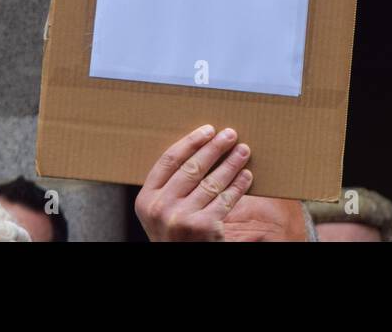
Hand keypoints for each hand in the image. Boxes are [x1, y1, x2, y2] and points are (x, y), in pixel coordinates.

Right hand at [134, 124, 252, 241]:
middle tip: (230, 134)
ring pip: (212, 181)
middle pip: (192, 167)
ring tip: (243, 150)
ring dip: (231, 163)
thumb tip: (200, 148)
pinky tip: (246, 175)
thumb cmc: (174, 233)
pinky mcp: (204, 227)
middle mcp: (160, 208)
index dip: (190, 142)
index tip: (208, 130)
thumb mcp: (159, 211)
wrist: (179, 261)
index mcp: (145, 199)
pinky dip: (238, 185)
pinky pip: (225, 199)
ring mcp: (181, 218)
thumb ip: (169, 186)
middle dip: (214, 147)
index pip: (169, 160)